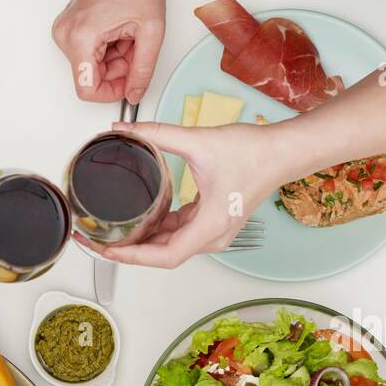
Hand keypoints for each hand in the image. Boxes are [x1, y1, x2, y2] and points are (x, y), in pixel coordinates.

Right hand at [52, 0, 164, 103]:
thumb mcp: (150, 31)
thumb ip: (143, 69)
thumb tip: (135, 93)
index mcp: (80, 37)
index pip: (87, 90)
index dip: (110, 93)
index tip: (127, 85)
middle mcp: (66, 35)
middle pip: (90, 78)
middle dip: (116, 71)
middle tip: (133, 50)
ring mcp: (64, 31)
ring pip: (90, 68)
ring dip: (113, 60)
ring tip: (126, 37)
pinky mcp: (68, 29)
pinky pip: (87, 54)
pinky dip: (106, 50)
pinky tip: (117, 34)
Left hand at [91, 120, 289, 267]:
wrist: (285, 150)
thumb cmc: (254, 152)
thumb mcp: (199, 141)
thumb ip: (157, 134)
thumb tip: (124, 129)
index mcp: (209, 227)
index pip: (164, 256)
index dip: (132, 257)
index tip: (107, 249)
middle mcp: (212, 237)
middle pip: (164, 254)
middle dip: (131, 248)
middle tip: (100, 237)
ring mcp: (215, 232)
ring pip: (172, 243)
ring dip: (145, 238)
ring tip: (115, 229)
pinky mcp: (215, 222)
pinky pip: (182, 232)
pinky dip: (161, 226)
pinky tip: (143, 216)